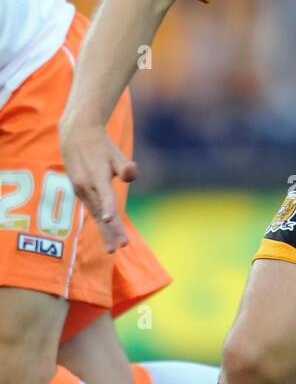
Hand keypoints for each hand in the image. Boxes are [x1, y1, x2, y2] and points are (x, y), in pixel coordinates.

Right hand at [59, 118, 136, 252]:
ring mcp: (80, 190)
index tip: (110, 219)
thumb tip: (131, 174)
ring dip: (104, 230)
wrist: (75, 136)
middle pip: (100, 211)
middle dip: (110, 230)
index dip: (107, 206)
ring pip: (94, 213)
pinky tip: (107, 232)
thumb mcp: (116, 153)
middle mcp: (86, 185)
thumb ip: (125, 166)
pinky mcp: (79, 192)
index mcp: (96, 176)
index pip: (104, 194)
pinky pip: (91, 209)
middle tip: (121, 246)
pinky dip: (99, 221)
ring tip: (113, 248)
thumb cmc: (101, 146)